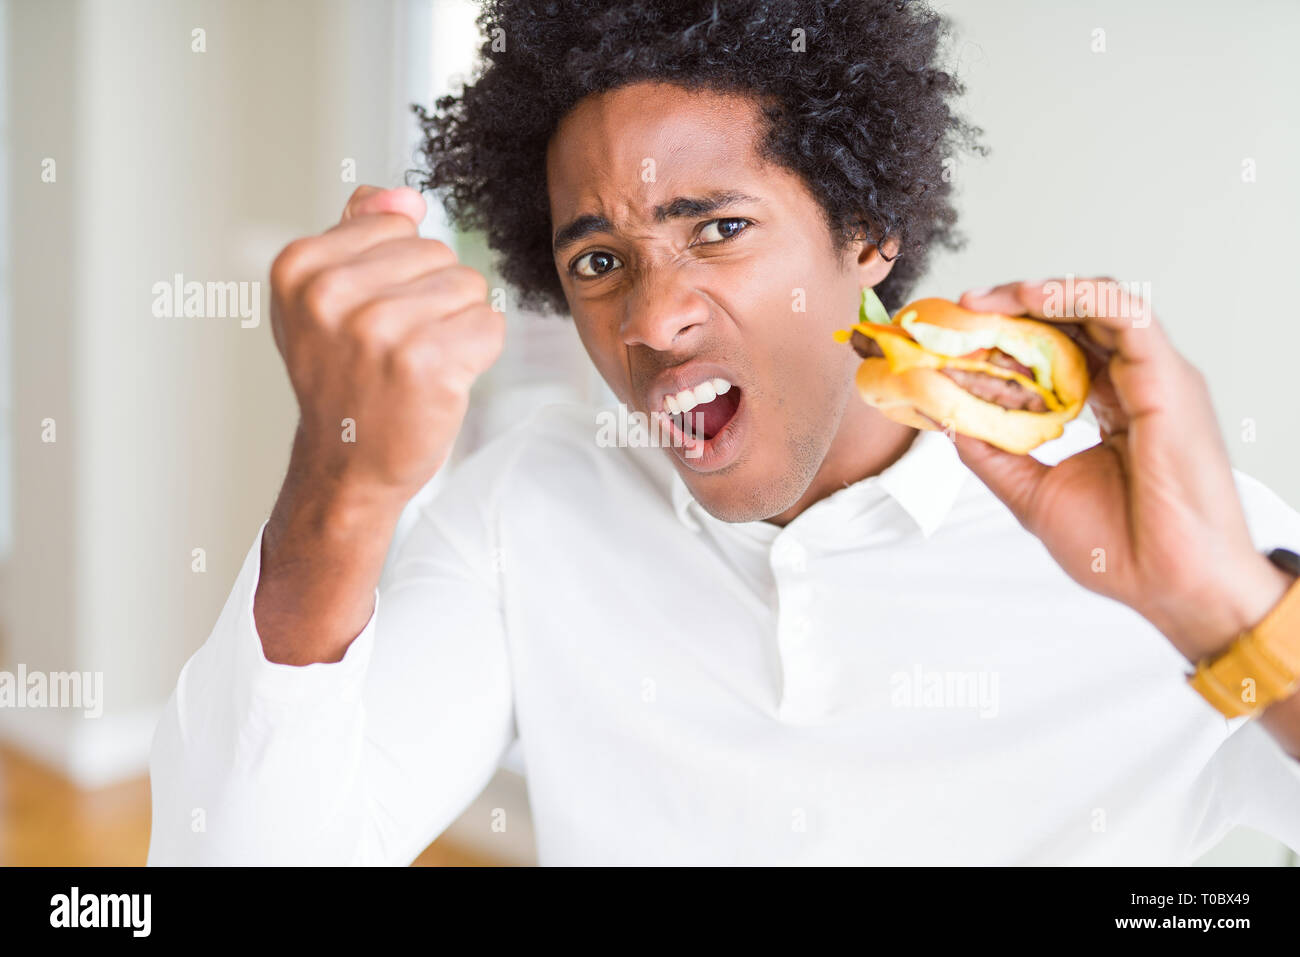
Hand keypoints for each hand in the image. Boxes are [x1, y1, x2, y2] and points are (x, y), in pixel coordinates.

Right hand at [269, 185, 505, 509]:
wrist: (346, 465)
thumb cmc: (341, 378)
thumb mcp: (323, 297)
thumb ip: (359, 232)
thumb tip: (406, 196)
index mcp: (300, 267)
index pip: (399, 225)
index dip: (400, 271)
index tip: (369, 316)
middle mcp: (333, 295)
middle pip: (439, 252)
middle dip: (433, 298)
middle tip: (396, 348)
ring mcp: (379, 331)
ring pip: (469, 287)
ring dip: (457, 326)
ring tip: (417, 364)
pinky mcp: (427, 365)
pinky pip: (490, 325)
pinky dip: (478, 353)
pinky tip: (441, 381)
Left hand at [949, 278, 1293, 663]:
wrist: (1169, 585)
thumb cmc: (1119, 550)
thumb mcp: (1033, 494)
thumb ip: (994, 454)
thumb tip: (948, 421)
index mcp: (1111, 406)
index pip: (1060, 349)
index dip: (1011, 335)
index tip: (959, 334)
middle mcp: (1135, 383)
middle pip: (1075, 319)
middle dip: (1015, 306)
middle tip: (962, 308)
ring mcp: (1155, 378)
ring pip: (1099, 304)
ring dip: (1038, 293)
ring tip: (985, 301)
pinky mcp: (1168, 379)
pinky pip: (1125, 314)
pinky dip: (1076, 297)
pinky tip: (1031, 299)